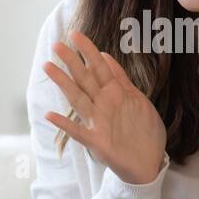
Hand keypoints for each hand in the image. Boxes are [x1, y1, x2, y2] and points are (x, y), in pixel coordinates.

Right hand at [43, 30, 166, 184]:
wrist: (150, 164)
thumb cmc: (145, 131)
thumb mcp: (138, 100)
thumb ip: (122, 80)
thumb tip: (106, 56)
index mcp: (115, 94)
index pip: (99, 67)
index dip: (88, 51)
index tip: (75, 34)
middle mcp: (103, 105)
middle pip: (85, 78)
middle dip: (72, 61)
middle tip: (57, 44)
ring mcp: (98, 122)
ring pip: (78, 98)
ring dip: (63, 83)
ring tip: (48, 67)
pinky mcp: (98, 142)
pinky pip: (79, 132)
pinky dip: (65, 124)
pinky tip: (50, 115)